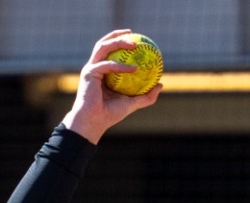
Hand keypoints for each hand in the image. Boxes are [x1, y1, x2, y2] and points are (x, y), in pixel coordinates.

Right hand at [61, 29, 162, 144]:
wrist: (94, 122)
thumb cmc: (110, 114)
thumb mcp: (132, 104)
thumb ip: (146, 96)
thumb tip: (160, 85)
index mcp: (102, 71)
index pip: (110, 52)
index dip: (120, 41)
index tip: (135, 38)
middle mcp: (95, 67)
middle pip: (104, 44)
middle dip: (117, 35)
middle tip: (132, 33)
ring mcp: (90, 69)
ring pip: (103, 48)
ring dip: (118, 42)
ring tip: (133, 44)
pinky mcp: (89, 73)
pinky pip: (107, 66)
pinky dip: (120, 66)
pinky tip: (133, 68)